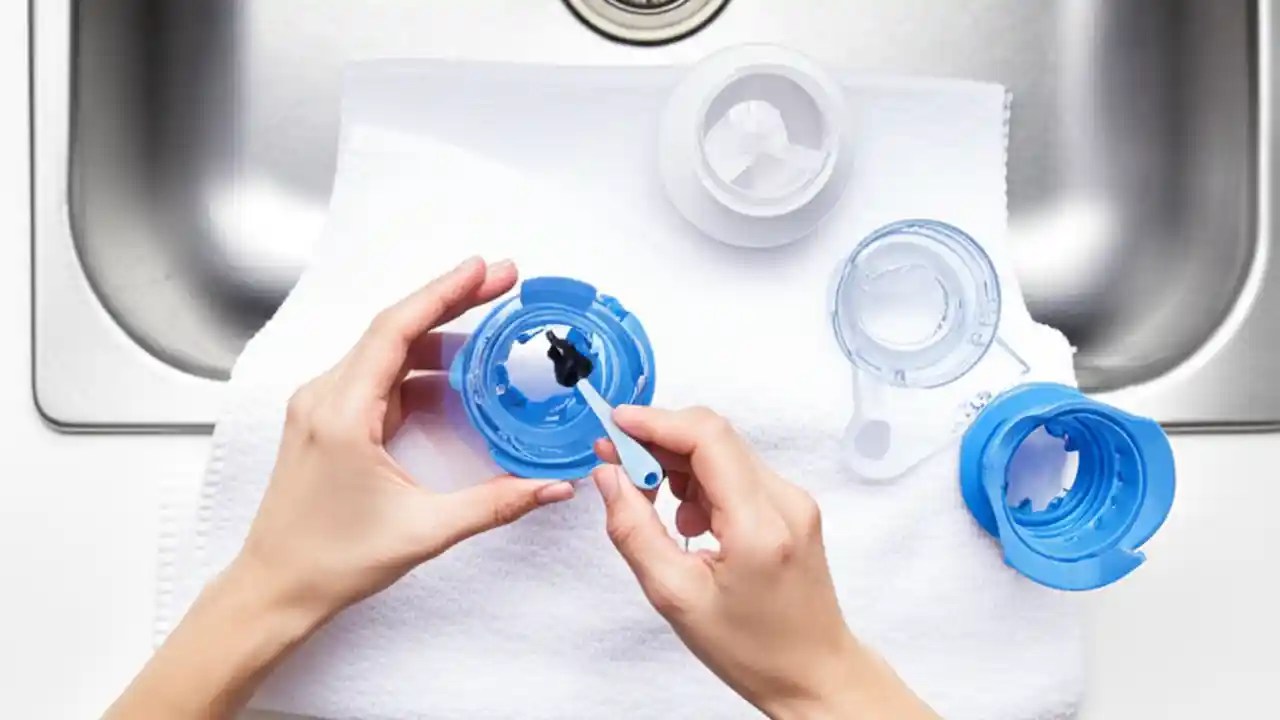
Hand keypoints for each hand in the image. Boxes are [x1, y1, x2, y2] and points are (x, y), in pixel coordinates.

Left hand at [107, 258, 573, 719]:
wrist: (275, 589)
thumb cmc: (332, 561)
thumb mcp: (425, 531)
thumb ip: (496, 503)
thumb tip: (553, 487)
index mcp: (341, 413)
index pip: (397, 330)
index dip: (444, 293)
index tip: (484, 270)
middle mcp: (324, 397)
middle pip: (394, 330)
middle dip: (451, 303)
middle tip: (502, 283)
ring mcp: (321, 407)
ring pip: (386, 353)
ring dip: (437, 337)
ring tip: (490, 334)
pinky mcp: (325, 422)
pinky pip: (377, 379)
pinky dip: (418, 371)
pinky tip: (454, 378)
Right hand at [593, 406, 936, 719]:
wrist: (812, 672)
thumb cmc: (753, 648)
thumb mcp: (676, 596)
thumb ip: (634, 530)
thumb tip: (608, 476)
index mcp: (759, 525)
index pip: (708, 437)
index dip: (656, 421)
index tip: (615, 425)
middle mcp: (784, 501)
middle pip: (714, 437)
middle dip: (659, 441)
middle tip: (617, 463)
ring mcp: (792, 500)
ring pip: (723, 451)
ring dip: (678, 464)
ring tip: (652, 504)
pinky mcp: (790, 506)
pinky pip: (736, 472)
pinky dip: (701, 481)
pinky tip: (687, 519)